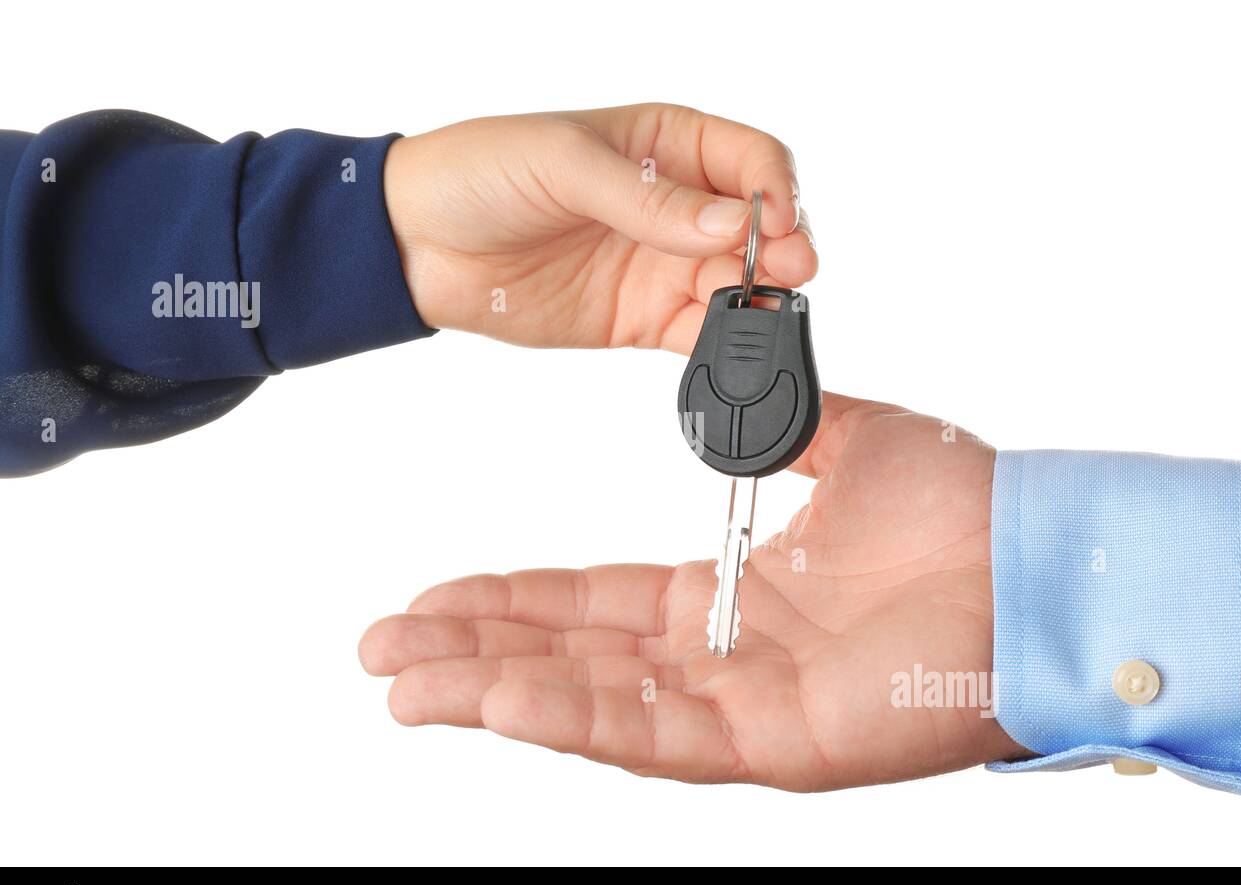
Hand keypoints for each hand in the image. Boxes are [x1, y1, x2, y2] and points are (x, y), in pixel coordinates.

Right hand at [359, 396, 1030, 789]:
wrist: (1044, 557)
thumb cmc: (964, 506)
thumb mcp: (846, 440)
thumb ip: (774, 424)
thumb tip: (726, 383)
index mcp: (729, 595)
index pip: (591, 602)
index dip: (509, 601)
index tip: (433, 596)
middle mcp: (724, 658)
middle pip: (570, 660)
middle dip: (471, 654)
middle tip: (380, 652)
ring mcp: (746, 709)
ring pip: (594, 707)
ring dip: (493, 693)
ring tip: (403, 687)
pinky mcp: (778, 745)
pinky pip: (656, 737)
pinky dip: (572, 719)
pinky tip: (497, 701)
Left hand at [383, 104, 815, 353]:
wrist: (416, 246)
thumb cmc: (479, 173)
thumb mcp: (563, 165)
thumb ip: (649, 199)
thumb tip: (731, 223)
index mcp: (666, 143)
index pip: (750, 159)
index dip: (776, 189)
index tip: (777, 222)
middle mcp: (675, 204)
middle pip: (759, 227)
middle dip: (783, 249)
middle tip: (786, 272)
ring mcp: (660, 264)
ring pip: (738, 284)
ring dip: (759, 300)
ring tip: (761, 314)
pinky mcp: (640, 318)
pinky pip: (698, 333)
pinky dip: (722, 344)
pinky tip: (730, 349)